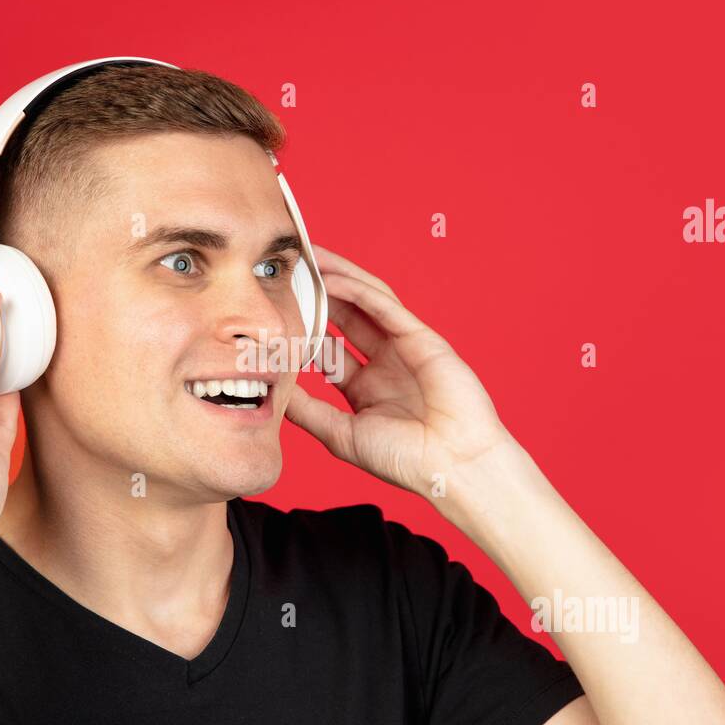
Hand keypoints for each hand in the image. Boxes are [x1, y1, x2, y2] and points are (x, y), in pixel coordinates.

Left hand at [284, 243, 519, 501]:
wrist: (452, 467)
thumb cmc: (404, 459)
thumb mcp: (341, 434)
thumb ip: (308, 411)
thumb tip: (273, 390)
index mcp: (366, 387)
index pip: (328, 347)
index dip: (304, 327)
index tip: (275, 311)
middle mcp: (385, 362)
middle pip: (345, 316)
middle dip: (319, 292)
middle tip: (289, 270)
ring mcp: (404, 348)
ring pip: (365, 302)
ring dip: (338, 278)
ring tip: (309, 258)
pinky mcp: (422, 338)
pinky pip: (385, 307)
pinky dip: (358, 290)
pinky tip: (332, 279)